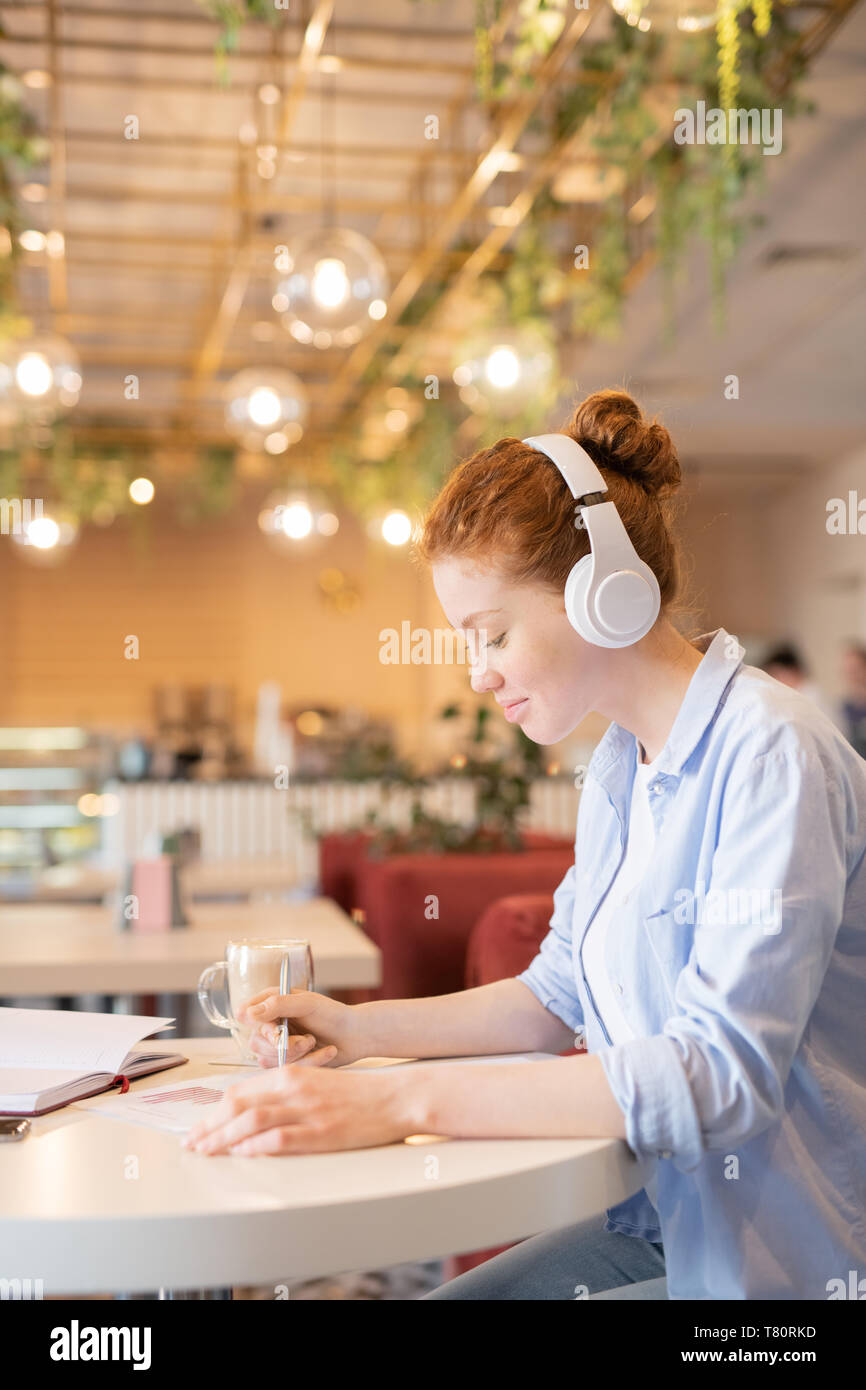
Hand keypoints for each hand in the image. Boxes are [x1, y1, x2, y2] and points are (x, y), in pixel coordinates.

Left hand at [181, 1063, 419, 1155]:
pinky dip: (255, 1146)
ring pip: (251, 1121)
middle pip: (239, 1105)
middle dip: (209, 1125)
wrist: (395, 1097)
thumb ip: (286, 1094)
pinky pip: (279, 1139)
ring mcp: (307, 1111)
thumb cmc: (358, 1093)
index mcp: (292, 1073)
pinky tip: (240, 1153)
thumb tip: (253, 1113)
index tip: (200, 1125)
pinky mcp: (321, 1132)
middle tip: (191, 1142)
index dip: (215, 1110)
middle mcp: (294, 1088)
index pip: (241, 1091)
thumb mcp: (317, 1082)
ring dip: (222, 1138)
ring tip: (206, 1151)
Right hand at [236, 987, 362, 1068]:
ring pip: (272, 1060)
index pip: (247, 1015)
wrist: (355, 1035)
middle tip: (307, 1039)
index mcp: (271, 1004)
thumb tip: (247, 1013)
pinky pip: (289, 1071)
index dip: (261, 1026)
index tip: (276, 1031)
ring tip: (316, 1042)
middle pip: (256, 1043)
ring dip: (300, 1054)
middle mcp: (270, 1026)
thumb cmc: (332, 1014)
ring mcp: (278, 1047)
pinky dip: (311, 1062)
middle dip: (285, 1045)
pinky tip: (326, 1052)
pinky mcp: (289, 1064)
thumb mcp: (306, 1003)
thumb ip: (277, 1005)